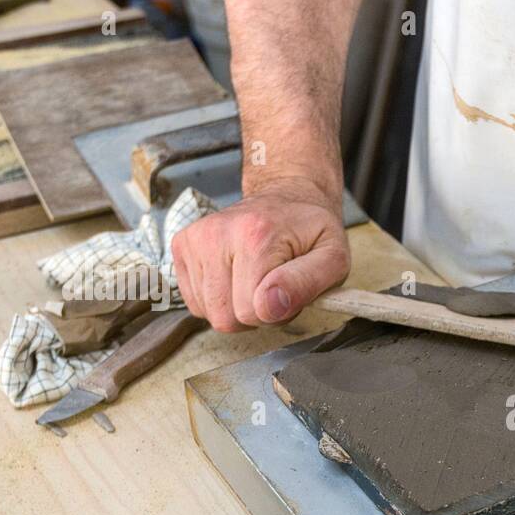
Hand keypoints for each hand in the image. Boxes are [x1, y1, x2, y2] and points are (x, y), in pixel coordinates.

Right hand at [171, 177, 350, 331]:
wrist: (287, 197)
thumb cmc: (311, 232)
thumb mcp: (332, 259)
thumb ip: (306, 284)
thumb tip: (270, 307)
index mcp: (256, 236)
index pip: (252, 312)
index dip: (276, 313)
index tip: (288, 289)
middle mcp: (217, 234)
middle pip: (225, 317)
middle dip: (253, 314)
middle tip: (272, 287)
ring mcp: (195, 239)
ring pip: (208, 313)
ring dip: (235, 307)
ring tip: (256, 280)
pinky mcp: (182, 246)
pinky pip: (194, 302)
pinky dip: (217, 299)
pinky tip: (235, 277)